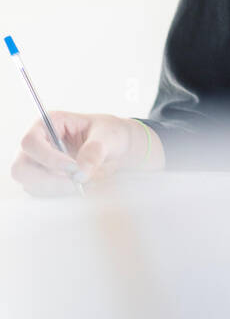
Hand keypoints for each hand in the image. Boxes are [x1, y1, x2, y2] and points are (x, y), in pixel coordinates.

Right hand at [11, 112, 164, 196]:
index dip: (47, 157)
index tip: (73, 168)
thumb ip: (95, 151)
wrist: (119, 149)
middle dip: (48, 179)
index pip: (31, 142)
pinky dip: (61, 194)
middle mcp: (39, 144)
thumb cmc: (111, 134)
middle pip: (21, 167)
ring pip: (31, 184)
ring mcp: (39, 164)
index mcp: (49, 124)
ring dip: (58, 188)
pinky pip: (43, 194)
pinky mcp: (45, 180)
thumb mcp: (109, 136)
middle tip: (76, 184)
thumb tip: (80, 173)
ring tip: (87, 182)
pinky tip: (81, 187)